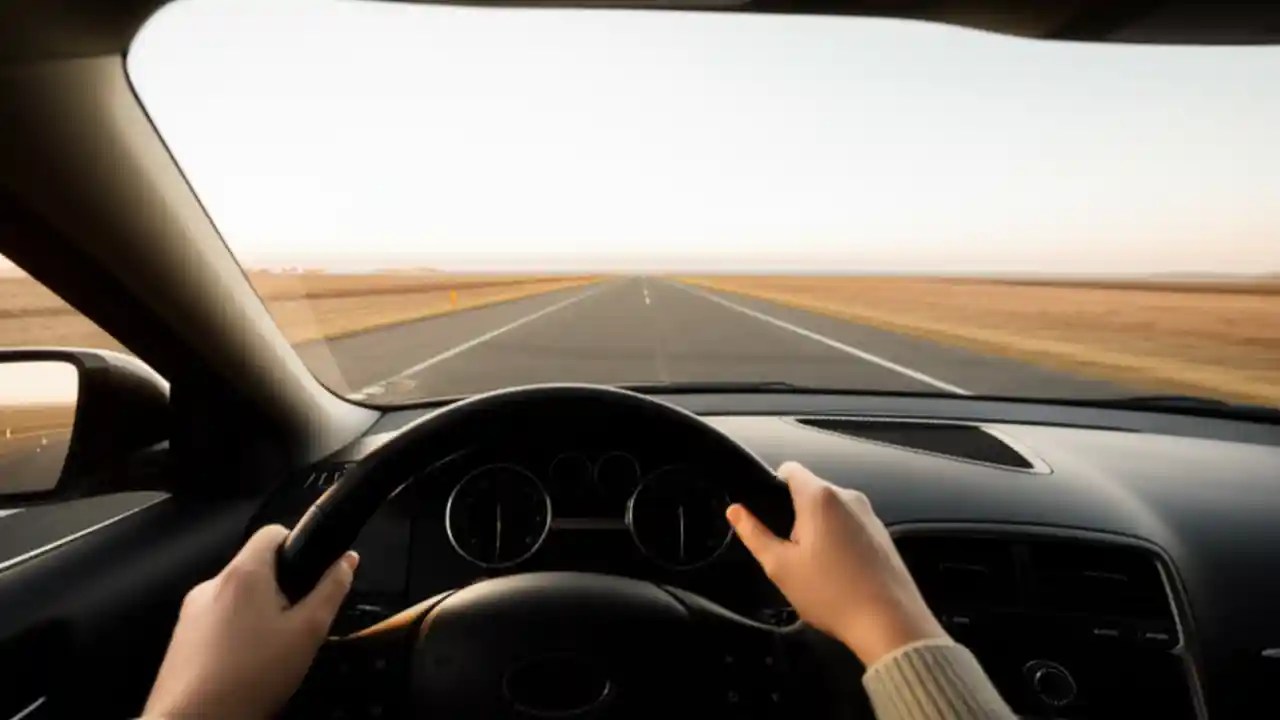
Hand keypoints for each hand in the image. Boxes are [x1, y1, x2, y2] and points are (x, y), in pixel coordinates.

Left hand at [143, 524, 359, 718]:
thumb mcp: (307, 633)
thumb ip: (331, 591)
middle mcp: (211, 584)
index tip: (310, 577)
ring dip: (256, 614)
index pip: (272, 532)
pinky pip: (216, 621)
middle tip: (296, 625)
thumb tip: (348, 559)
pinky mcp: (180, 638)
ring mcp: (190, 611)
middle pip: (255, 569)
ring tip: (270, 652)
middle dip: (279, 590)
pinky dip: (234, 633)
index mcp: (243, 573)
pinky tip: (244, 665)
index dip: (297, 545)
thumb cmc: (255, 674)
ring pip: (235, 598)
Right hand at [726, 462, 946, 665]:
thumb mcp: (781, 566)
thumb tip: (735, 510)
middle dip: (795, 515)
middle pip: (810, 492)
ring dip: (818, 529)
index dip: (772, 486)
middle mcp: (848, 495)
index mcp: (820, 496)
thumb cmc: (830, 592)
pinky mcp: (883, 534)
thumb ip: (754, 534)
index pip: (789, 469)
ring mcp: (870, 514)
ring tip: (816, 568)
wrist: (890, 622)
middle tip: (789, 553)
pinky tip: (840, 573)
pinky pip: (850, 525)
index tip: (767, 517)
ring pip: (831, 511)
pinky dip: (839, 540)